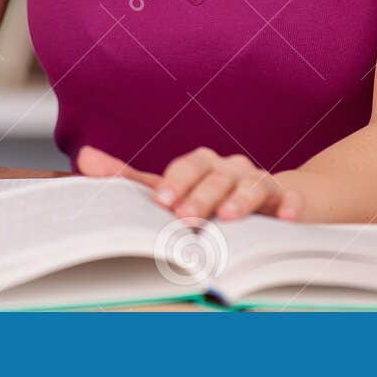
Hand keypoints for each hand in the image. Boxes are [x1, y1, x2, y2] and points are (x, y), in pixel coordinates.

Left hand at [77, 144, 303, 220]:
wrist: (274, 201)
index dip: (175, 182)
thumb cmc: (213, 197)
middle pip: (216, 175)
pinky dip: (291, 205)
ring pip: (251, 185)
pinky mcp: (288, 199)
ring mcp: (261, 182)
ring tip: (229, 218)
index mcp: (202, 165)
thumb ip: (130, 179)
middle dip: (201, 195)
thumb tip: (84, 157)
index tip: (162, 202)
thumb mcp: (174, 190)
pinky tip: (289, 217)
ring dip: (240, 200)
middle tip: (186, 218)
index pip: (187, 167)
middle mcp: (230, 168)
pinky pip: (291, 198)